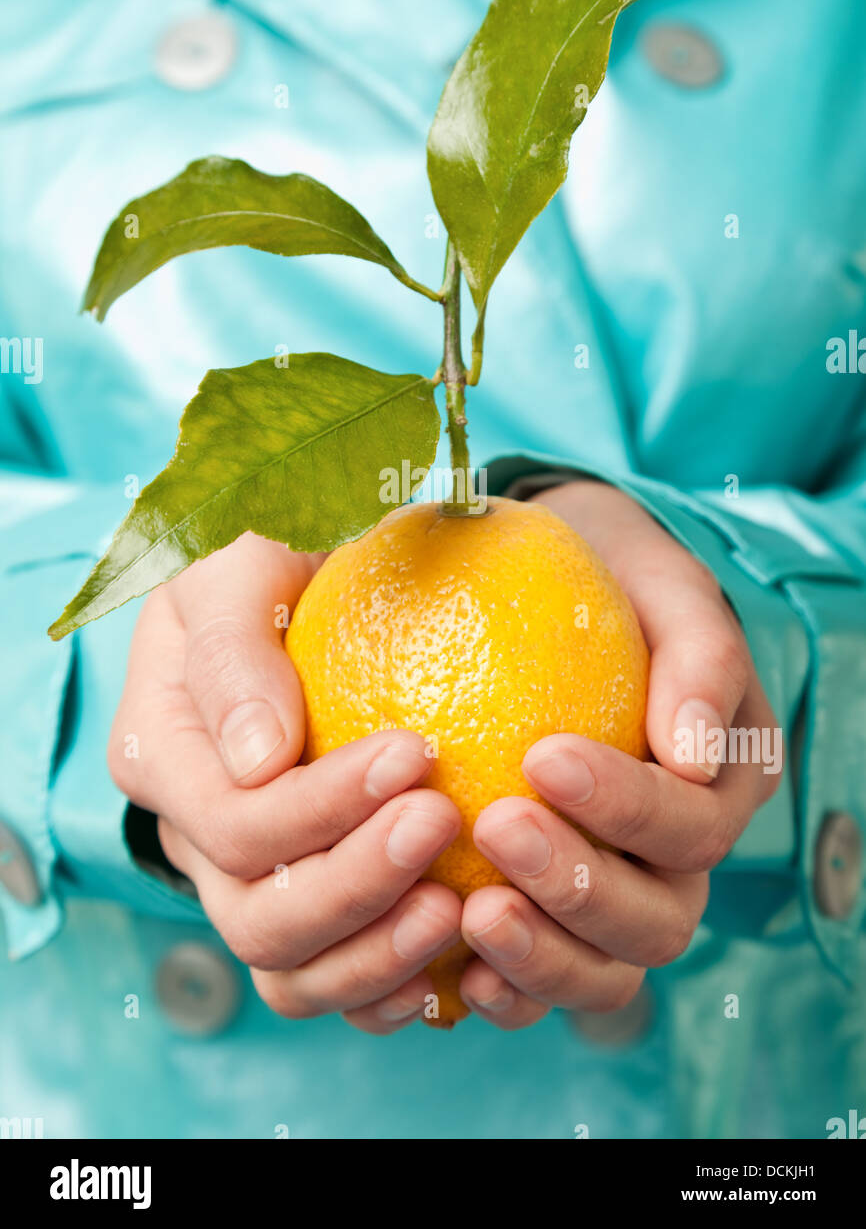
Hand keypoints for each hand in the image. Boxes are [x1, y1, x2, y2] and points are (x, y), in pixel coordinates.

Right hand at [108, 533, 461, 1032]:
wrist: (315, 585)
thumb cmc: (275, 558)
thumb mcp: (239, 564)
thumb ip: (232, 647)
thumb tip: (259, 761)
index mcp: (162, 755)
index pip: (234, 821)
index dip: (321, 808)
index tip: (416, 751)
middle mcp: (196, 835)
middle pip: (259, 917)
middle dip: (355, 885)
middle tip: (444, 821)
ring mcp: (250, 881)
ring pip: (291, 974)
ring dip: (376, 957)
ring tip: (455, 912)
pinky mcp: (309, 906)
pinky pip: (336, 984)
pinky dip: (388, 990)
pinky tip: (454, 966)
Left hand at [459, 480, 780, 1029]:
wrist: (536, 588)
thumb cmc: (605, 578)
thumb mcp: (660, 583)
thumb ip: (698, 652)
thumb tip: (696, 754)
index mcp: (723, 783)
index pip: (692, 825)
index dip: (627, 808)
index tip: (542, 756)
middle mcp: (680, 857)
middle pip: (659, 919)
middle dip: (580, 887)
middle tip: (496, 826)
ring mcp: (620, 901)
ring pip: (608, 973)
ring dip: (544, 955)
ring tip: (471, 911)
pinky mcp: (554, 925)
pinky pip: (543, 986)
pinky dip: (509, 989)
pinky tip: (456, 968)